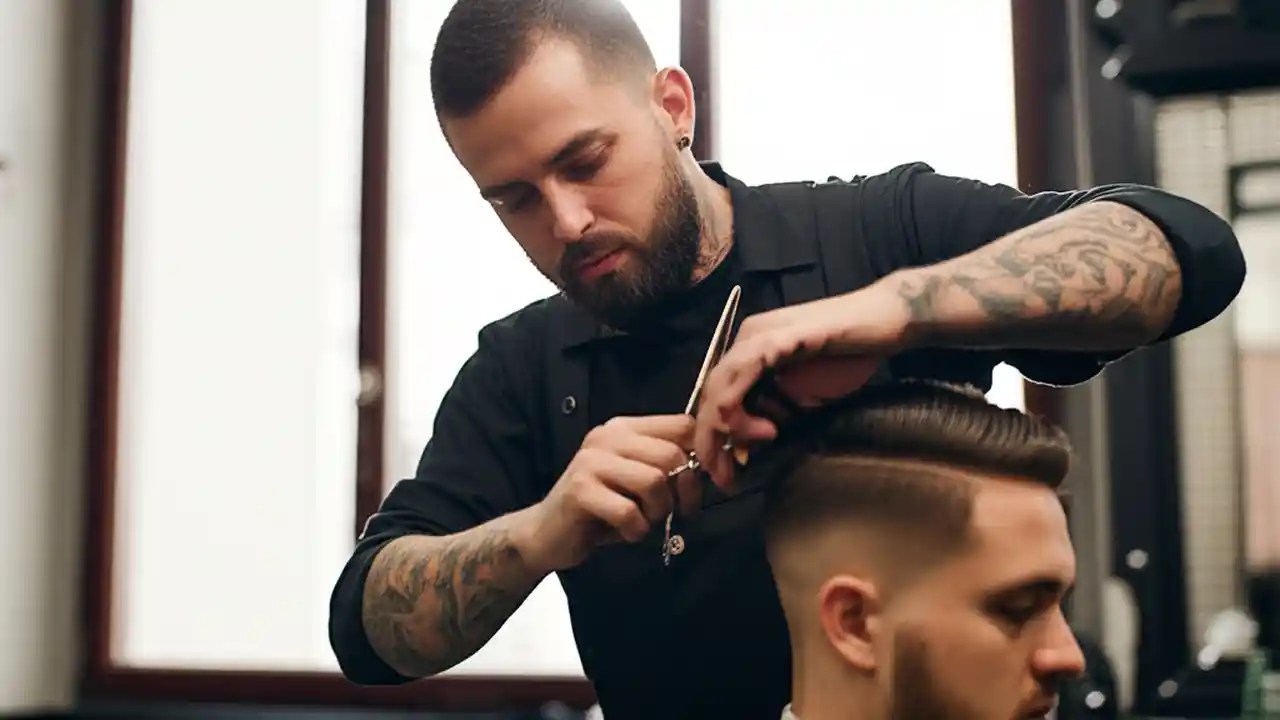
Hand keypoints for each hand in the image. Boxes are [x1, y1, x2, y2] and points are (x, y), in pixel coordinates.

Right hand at [520, 414, 695, 572]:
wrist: (547, 532)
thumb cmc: (601, 508)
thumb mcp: (637, 480)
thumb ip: (667, 465)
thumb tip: (715, 463)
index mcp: (625, 428)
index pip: (682, 424)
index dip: (704, 454)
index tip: (710, 482)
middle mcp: (607, 437)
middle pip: (671, 454)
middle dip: (684, 491)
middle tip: (676, 512)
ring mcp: (590, 462)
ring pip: (653, 481)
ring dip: (658, 512)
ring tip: (644, 521)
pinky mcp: (580, 490)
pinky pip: (629, 511)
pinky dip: (636, 530)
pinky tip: (626, 532)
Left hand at [692, 285, 910, 488]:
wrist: (888, 319)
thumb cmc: (853, 355)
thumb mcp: (803, 394)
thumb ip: (773, 414)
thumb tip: (745, 448)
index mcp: (750, 349)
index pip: (716, 396)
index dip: (713, 437)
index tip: (726, 472)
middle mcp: (746, 338)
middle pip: (709, 395)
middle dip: (711, 443)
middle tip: (724, 480)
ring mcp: (758, 334)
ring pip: (718, 388)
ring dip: (721, 432)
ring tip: (738, 462)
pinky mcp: (777, 336)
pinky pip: (742, 374)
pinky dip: (742, 408)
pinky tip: (763, 430)